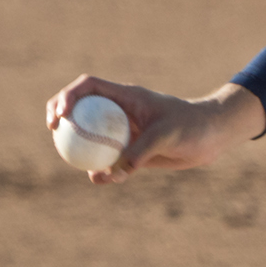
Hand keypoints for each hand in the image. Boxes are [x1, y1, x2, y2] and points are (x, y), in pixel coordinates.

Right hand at [45, 76, 263, 184]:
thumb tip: (113, 172)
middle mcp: (119, 112)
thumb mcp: (167, 135)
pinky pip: (106, 162)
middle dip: (59, 115)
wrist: (212, 138)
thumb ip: (141, 151)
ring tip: (76, 162)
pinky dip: (101, 171)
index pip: (89, 87)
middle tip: (53, 131)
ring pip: (88, 138)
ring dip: (76, 148)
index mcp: (126, 97)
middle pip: (79, 108)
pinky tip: (101, 179)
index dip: (69, 96)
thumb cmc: (193, 126)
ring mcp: (122, 132)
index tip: (62, 115)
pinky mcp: (129, 152)